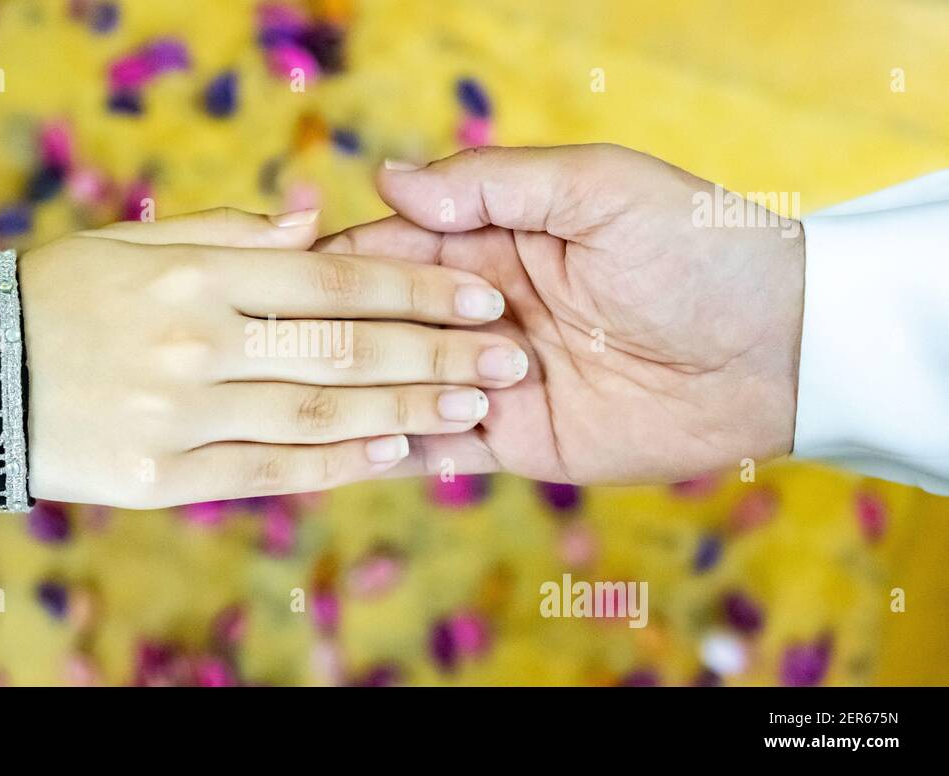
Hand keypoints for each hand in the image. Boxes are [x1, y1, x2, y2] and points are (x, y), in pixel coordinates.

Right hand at [20, 207, 528, 506]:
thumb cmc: (57, 297)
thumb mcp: (131, 241)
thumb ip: (227, 230)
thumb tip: (315, 223)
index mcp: (192, 272)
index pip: (331, 277)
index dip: (416, 285)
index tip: (482, 293)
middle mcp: (192, 341)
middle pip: (340, 349)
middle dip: (434, 354)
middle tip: (509, 358)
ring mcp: (177, 415)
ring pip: (315, 415)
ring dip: (404, 413)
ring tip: (472, 410)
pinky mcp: (159, 480)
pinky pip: (266, 473)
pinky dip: (336, 467)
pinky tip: (393, 458)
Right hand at [319, 144, 804, 483]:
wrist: (778, 349)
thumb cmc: (697, 249)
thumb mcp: (597, 190)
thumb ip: (492, 186)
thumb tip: (386, 179)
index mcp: (489, 240)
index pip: (386, 249)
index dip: (334, 262)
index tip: (281, 273)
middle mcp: (477, 310)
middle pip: (380, 322)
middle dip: (338, 333)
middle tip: (284, 348)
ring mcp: (492, 379)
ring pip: (398, 386)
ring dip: (359, 391)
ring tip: (306, 400)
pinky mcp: (517, 440)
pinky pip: (439, 446)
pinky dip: (396, 447)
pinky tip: (353, 446)